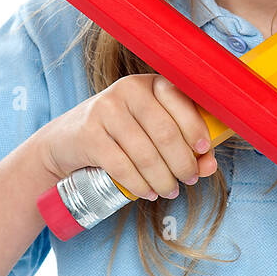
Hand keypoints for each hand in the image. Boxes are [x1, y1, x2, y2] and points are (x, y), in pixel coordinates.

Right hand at [36, 74, 217, 200]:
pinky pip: (122, 167)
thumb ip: (185, 145)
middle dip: (182, 162)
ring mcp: (105, 110)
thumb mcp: (152, 132)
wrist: (66, 141)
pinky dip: (139, 185)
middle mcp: (127, 90)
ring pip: (145, 153)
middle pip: (165, 131)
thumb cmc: (120, 136)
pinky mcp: (88, 135)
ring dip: (163, 179)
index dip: (196, 127)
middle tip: (188, 180)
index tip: (204, 150)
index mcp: (148, 84)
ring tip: (168, 190)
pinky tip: (147, 192)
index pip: (179, 99)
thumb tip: (210, 165)